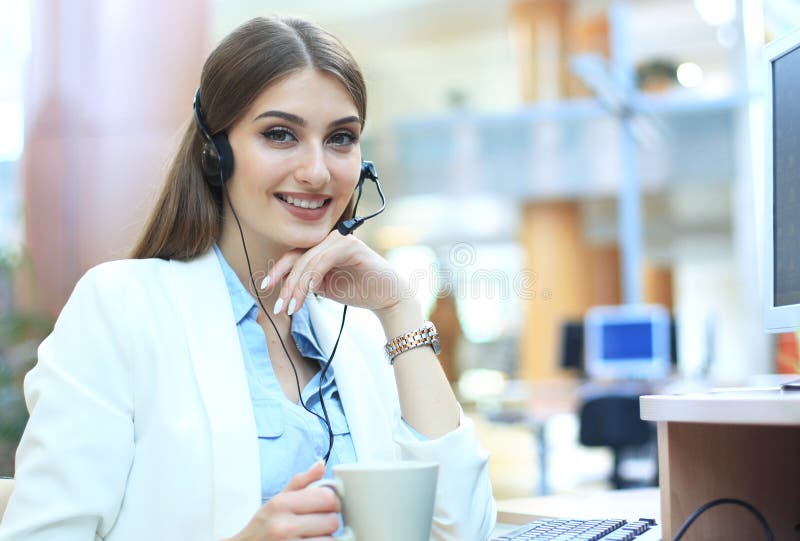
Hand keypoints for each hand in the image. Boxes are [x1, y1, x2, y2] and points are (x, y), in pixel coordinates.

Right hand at [226, 461, 339, 540]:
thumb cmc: (263, 527)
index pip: (326, 497)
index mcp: (280, 504)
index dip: (333, 501)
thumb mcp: (276, 501)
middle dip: (329, 522)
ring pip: (331, 540)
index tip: (327, 506)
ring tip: (314, 536)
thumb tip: (321, 464)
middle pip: (332, 520)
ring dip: (327, 539)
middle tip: (319, 524)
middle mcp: (283, 526)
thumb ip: (301, 482)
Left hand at [264, 230, 405, 315]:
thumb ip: (308, 281)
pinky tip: (309, 292)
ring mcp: (341, 240)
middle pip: (298, 258)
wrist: (389, 297)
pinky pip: (323, 260)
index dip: (278, 271)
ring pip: (308, 261)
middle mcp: (330, 239)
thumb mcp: (326, 287)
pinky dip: (313, 277)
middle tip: (280, 306)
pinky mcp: (351, 246)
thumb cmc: (361, 290)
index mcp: (323, 247)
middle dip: (286, 284)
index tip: (266, 287)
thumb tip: (284, 286)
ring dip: (298, 287)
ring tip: (292, 307)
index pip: (295, 256)